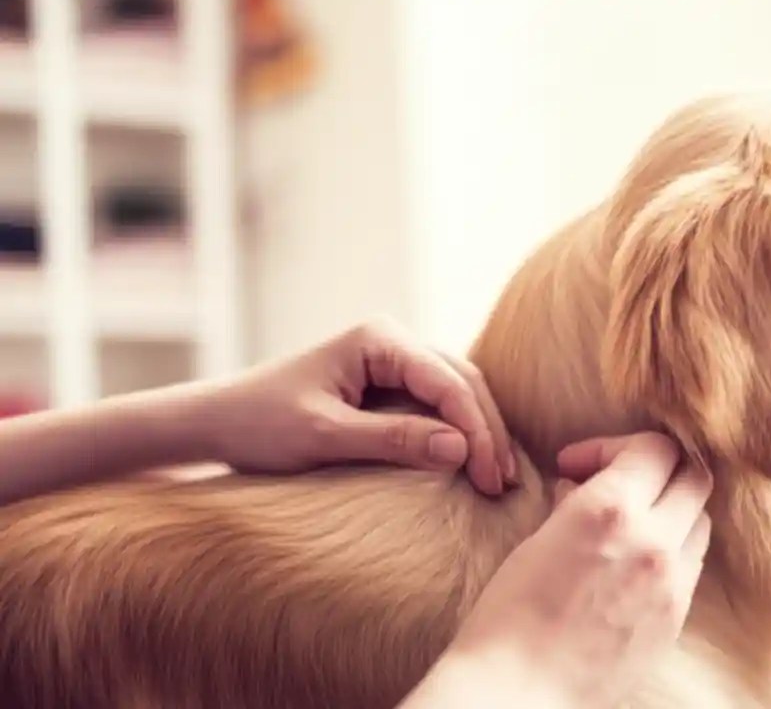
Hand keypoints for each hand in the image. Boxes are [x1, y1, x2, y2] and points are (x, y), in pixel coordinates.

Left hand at [206, 318, 515, 494]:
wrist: (218, 422)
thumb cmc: (260, 424)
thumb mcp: (325, 436)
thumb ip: (393, 439)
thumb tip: (461, 449)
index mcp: (379, 338)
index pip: (448, 384)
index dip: (476, 431)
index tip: (487, 478)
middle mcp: (393, 340)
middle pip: (462, 382)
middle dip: (487, 432)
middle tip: (502, 483)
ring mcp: (392, 360)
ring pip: (457, 391)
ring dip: (479, 432)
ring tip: (497, 477)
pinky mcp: (388, 385)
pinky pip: (438, 403)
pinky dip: (460, 432)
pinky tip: (472, 461)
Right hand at [404, 432, 712, 708]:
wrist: (519, 692)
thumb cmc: (508, 617)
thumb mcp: (535, 540)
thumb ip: (575, 502)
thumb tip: (585, 484)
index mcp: (611, 510)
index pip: (656, 447)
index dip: (616, 446)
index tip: (579, 465)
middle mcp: (653, 539)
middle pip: (695, 476)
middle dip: (658, 469)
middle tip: (617, 483)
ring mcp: (672, 582)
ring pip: (699, 520)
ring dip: (671, 509)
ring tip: (627, 525)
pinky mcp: (677, 617)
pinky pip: (691, 565)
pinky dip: (671, 550)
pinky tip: (634, 562)